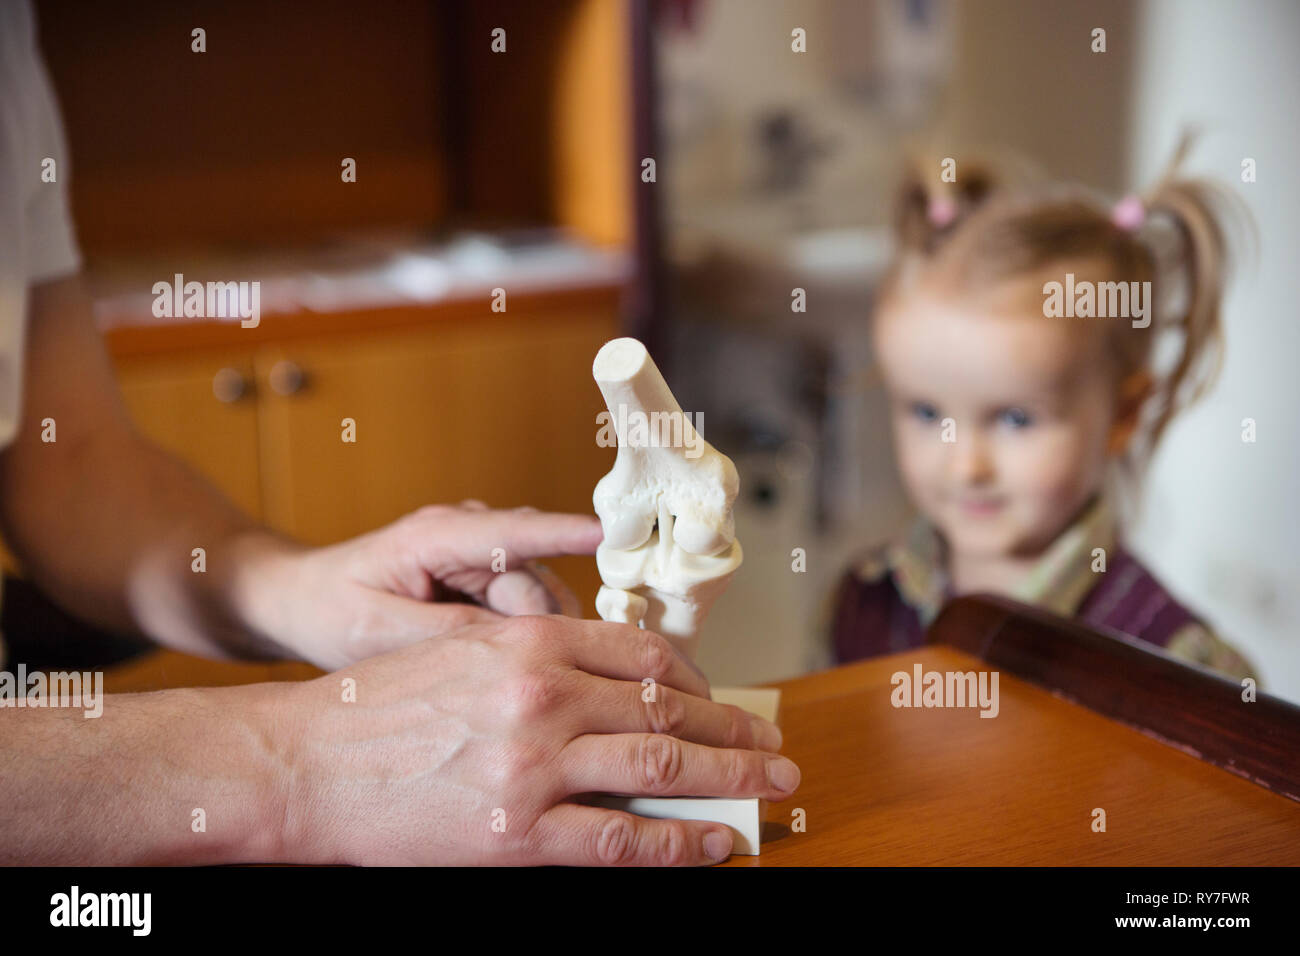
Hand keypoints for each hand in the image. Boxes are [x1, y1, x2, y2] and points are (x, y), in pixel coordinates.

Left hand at [231, 502, 602, 669]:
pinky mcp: (487, 582)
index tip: (609, 537)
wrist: (299, 599)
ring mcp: (482, 558)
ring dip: (536, 645)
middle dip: (544, 636)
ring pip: (539, 604)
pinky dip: (524, 646)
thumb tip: (513, 646)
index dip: (564, 535)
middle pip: (536, 584)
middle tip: (542, 694)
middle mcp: (470, 538)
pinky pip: (525, 614)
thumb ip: (445, 636)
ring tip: (515, 693)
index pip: (515, 532)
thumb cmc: (327, 607)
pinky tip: (510, 682)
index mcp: (437, 536)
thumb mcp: (374, 632)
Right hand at [272, 614, 797, 864]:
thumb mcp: (462, 653)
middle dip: (733, 729)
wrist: (303, 764)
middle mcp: (542, 693)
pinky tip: (713, 844)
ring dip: (728, 778)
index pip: (643, 654)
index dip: (698, 682)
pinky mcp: (519, 833)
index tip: (722, 701)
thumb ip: (539, 662)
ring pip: (660, 768)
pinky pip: (622, 842)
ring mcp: (534, 764)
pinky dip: (680, 844)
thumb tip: (618, 693)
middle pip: (667, 709)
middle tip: (774, 743)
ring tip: (767, 786)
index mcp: (528, 641)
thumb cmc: (376, 708)